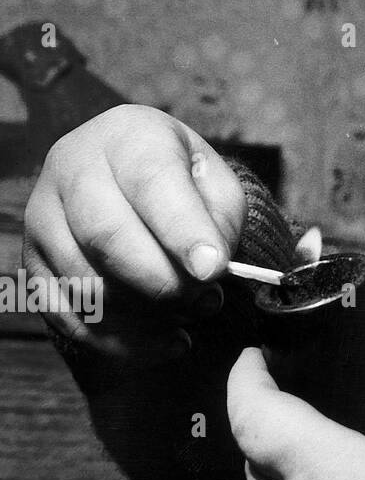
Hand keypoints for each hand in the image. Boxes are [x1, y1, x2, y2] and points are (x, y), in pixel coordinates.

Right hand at [21, 104, 244, 360]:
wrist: (127, 174)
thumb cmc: (182, 179)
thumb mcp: (215, 180)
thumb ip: (219, 218)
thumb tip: (205, 271)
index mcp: (128, 136)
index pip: (151, 182)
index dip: (182, 230)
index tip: (213, 269)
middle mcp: (72, 170)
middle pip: (106, 235)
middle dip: (162, 279)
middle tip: (206, 299)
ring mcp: (42, 218)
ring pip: (85, 282)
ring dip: (145, 315)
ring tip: (193, 315)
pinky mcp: (31, 264)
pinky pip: (68, 316)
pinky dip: (121, 341)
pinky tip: (167, 342)